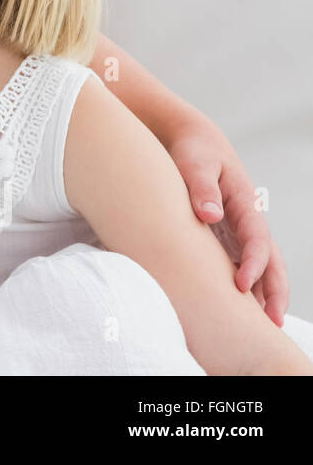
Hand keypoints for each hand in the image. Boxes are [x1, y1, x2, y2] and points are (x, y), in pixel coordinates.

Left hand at [166, 120, 287, 325]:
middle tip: (272, 322)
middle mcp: (247, 221)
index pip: (257, 240)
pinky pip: (239, 264)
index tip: (242, 286)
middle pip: (270, 260)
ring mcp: (238, 230)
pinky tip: (237, 307)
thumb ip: (201, 187)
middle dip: (274, 290)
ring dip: (263, 293)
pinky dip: (244, 285)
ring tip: (261, 326)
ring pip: (259, 266)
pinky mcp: (225, 235)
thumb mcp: (195, 163)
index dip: (253, 264)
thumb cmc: (193, 151)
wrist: (192, 142)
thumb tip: (209, 215)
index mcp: (245, 204)